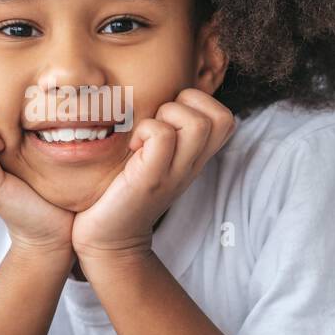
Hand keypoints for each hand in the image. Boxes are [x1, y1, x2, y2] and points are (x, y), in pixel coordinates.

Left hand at [71, 88, 235, 262]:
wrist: (108, 238)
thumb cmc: (123, 190)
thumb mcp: (153, 158)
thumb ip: (164, 132)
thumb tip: (156, 96)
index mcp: (195, 158)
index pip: (225, 117)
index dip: (199, 104)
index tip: (168, 118)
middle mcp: (192, 165)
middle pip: (221, 116)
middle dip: (186, 104)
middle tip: (158, 122)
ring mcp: (174, 174)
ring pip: (197, 123)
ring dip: (167, 115)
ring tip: (144, 135)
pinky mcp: (150, 180)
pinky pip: (162, 136)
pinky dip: (145, 130)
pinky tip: (131, 147)